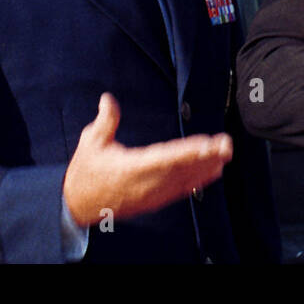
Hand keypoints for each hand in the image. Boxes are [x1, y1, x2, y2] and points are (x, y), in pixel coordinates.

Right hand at [62, 93, 232, 227]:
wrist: (77, 205)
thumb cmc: (85, 171)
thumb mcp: (90, 142)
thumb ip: (105, 121)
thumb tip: (108, 98)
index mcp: (130, 168)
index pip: (164, 158)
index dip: (187, 152)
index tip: (206, 145)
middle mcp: (145, 184)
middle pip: (180, 170)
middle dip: (205, 157)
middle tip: (226, 145)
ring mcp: (151, 194)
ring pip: (184, 181)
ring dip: (206, 168)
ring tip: (225, 155)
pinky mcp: (154, 200)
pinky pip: (180, 190)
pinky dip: (198, 180)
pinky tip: (213, 171)